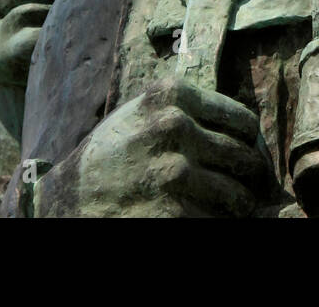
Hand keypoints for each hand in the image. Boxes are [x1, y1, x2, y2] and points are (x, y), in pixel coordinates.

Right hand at [35, 77, 264, 216]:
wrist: (68, 198)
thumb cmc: (113, 153)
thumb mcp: (144, 111)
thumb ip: (190, 109)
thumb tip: (249, 129)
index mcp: (172, 95)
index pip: (244, 122)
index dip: (247, 144)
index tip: (241, 155)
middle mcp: (175, 126)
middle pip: (245, 157)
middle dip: (247, 176)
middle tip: (242, 185)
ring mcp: (174, 171)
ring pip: (238, 194)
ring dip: (236, 205)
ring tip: (227, 206)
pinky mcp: (172, 211)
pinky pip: (218, 220)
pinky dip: (216, 222)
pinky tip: (200, 216)